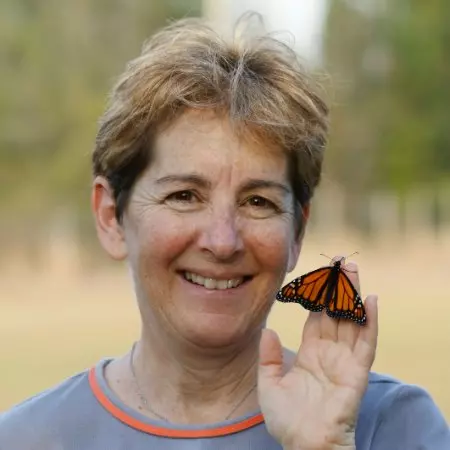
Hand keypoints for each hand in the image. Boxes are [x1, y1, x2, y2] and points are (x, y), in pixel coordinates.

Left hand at [258, 259, 377, 449]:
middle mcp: (329, 352)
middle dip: (337, 288)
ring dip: (353, 295)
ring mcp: (344, 360)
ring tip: (352, 269)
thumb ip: (268, 357)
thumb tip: (266, 329)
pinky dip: (370, 321)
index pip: (316, 318)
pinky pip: (366, 342)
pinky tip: (370, 299)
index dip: (317, 298)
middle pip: (335, 313)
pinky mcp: (356, 371)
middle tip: (339, 262)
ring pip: (351, 320)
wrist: (304, 446)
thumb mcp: (269, 384)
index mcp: (310, 353)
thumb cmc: (287, 420)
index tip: (317, 277)